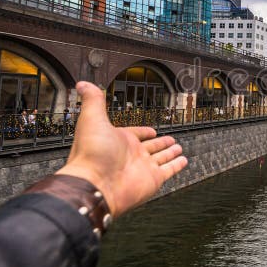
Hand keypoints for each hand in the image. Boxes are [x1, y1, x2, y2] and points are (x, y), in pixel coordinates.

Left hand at [56, 81, 186, 218]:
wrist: (95, 183)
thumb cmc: (90, 153)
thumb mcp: (92, 118)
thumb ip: (93, 100)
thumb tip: (83, 83)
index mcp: (120, 141)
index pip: (135, 134)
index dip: (144, 131)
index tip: (152, 130)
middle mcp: (132, 154)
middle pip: (151, 147)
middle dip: (160, 142)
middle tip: (170, 139)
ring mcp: (143, 167)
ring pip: (161, 158)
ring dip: (170, 153)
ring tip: (179, 148)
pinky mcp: (154, 179)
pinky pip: (169, 170)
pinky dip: (177, 166)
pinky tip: (183, 161)